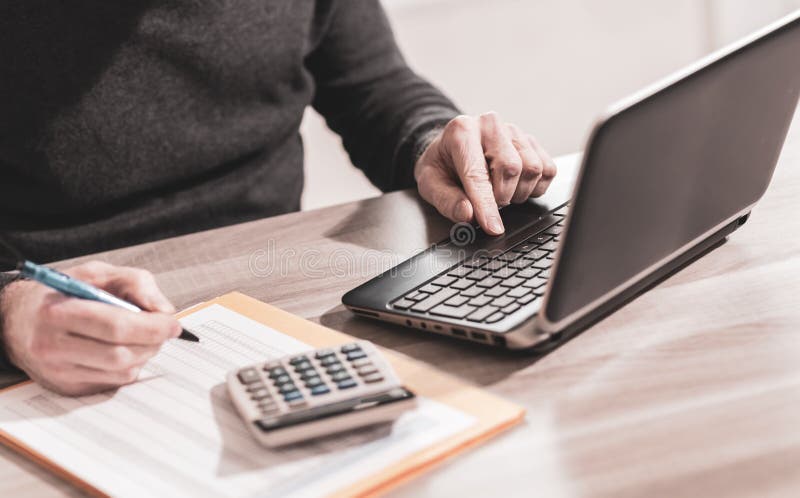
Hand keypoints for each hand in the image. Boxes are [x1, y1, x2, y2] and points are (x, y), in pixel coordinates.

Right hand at [0, 261, 180, 395]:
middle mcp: (52, 346)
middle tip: (166, 330)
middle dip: (153, 342)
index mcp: (57, 312)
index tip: (173, 323)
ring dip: (145, 355)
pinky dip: (129, 367)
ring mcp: (58, 372)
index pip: (115, 326)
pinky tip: (126, 350)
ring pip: (120, 372)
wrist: (18, 319)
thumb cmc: (64, 293)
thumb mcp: (96, 273)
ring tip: (146, 337)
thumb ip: (135, 283)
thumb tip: (164, 310)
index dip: (152, 326)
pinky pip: (112, 383)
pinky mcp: (67, 387)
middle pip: (120, 354)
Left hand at [415, 112, 556, 234]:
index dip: (486, 205)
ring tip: (500, 192)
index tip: (492, 227)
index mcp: (461, 131)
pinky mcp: (531, 142)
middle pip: (511, 168)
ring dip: (518, 192)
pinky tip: (516, 186)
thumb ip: (447, 201)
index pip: (477, 173)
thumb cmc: (441, 165)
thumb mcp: (430, 184)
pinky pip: (547, 169)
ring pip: (532, 169)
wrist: (450, 149)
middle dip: (501, 197)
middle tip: (488, 203)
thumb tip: (468, 215)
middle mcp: (490, 125)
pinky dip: (535, 187)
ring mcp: (514, 131)